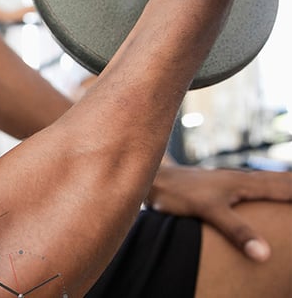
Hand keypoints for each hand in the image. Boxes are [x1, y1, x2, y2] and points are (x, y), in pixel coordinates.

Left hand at [145, 165, 291, 261]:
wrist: (153, 178)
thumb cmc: (179, 193)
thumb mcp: (209, 212)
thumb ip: (237, 232)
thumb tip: (265, 254)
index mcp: (244, 183)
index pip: (284, 188)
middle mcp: (240, 178)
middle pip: (279, 181)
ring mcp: (229, 180)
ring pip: (266, 180)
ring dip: (284, 184)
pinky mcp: (220, 185)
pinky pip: (253, 184)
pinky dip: (267, 186)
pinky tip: (262, 189)